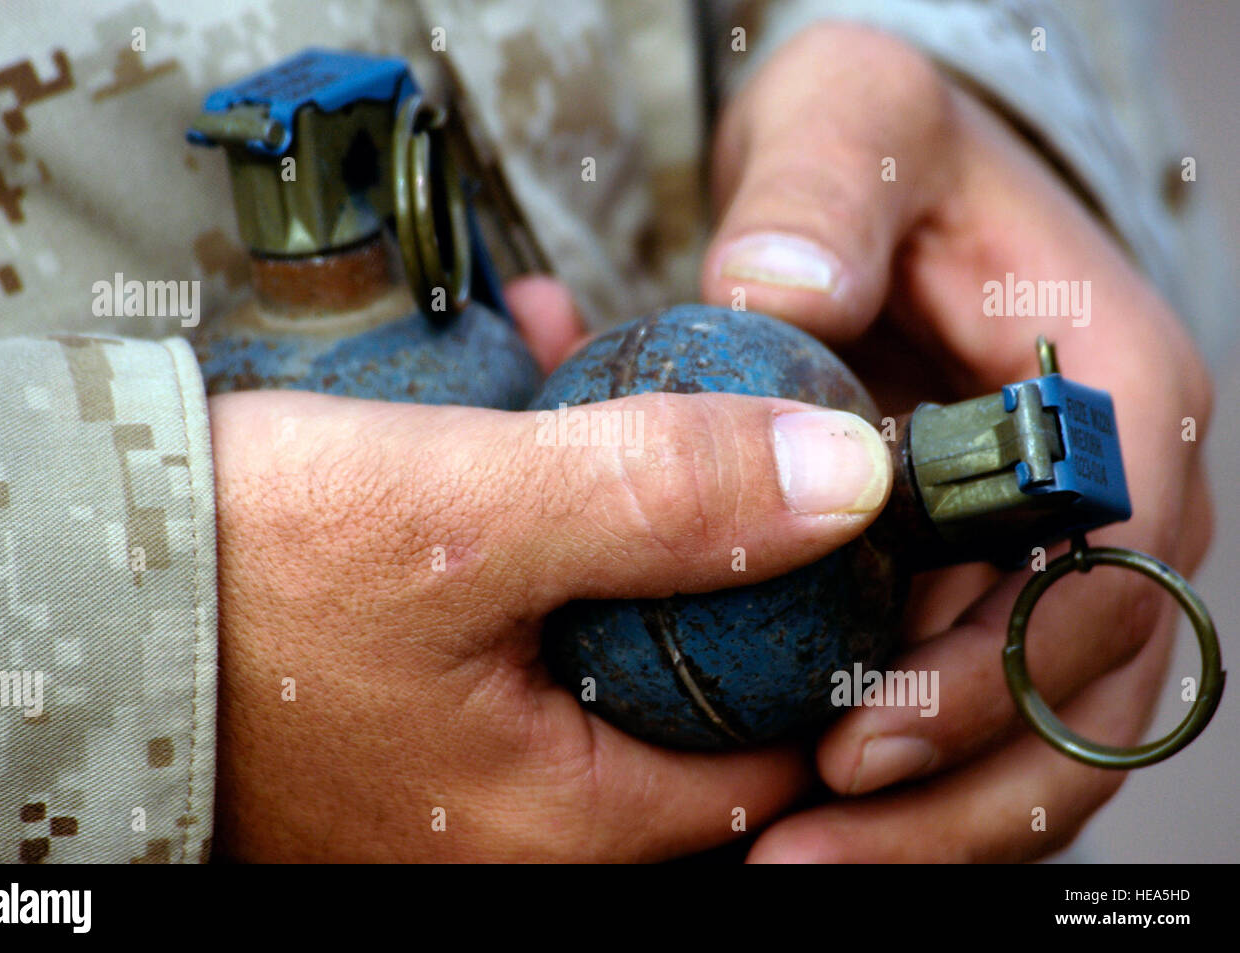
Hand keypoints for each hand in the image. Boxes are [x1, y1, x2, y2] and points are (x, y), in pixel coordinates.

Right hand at [209, 333, 892, 860]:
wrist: (74, 585)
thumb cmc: (250, 577)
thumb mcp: (470, 516)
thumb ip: (665, 499)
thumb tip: (852, 474)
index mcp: (566, 823)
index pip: (779, 752)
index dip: (827, 631)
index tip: (840, 521)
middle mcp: (522, 823)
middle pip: (690, 681)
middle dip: (708, 537)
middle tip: (727, 424)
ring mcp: (468, 767)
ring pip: (602, 630)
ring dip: (617, 501)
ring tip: (603, 372)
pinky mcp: (422, 706)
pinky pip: (523, 611)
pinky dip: (539, 514)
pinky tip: (525, 400)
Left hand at [702, 23, 1213, 861]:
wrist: (872, 188)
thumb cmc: (877, 150)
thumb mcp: (848, 118)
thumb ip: (820, 195)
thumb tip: (785, 292)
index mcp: (1118, 391)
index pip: (1104, 567)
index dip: (997, 668)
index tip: (860, 731)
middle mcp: (1113, 494)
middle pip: (1085, 688)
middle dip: (955, 789)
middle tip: (807, 853)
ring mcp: (1055, 552)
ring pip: (1043, 732)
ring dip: (931, 818)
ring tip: (793, 866)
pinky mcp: (984, 584)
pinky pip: (979, 714)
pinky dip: (910, 783)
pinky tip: (805, 825)